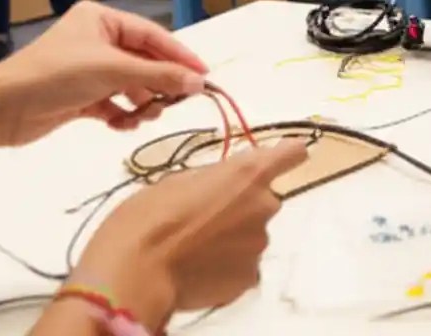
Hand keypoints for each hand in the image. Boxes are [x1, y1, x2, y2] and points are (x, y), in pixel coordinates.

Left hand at [0, 1, 207, 146]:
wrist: (3, 108)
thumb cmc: (59, 75)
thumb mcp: (114, 70)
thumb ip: (160, 76)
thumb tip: (199, 83)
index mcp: (102, 20)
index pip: (153, 36)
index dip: (180, 56)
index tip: (204, 77)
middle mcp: (96, 40)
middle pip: (143, 61)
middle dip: (158, 84)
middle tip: (176, 103)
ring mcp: (88, 69)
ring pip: (131, 85)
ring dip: (141, 103)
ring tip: (143, 118)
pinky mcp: (79, 96)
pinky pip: (114, 103)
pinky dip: (121, 114)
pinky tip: (122, 125)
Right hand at [74, 142, 308, 329]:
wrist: (137, 270)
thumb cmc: (149, 215)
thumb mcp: (180, 180)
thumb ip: (215, 179)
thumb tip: (225, 186)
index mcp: (248, 173)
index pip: (292, 154)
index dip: (286, 155)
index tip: (282, 158)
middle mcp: (264, 205)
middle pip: (264, 201)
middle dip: (242, 207)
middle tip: (206, 219)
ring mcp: (260, 244)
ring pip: (252, 236)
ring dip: (233, 239)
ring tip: (194, 249)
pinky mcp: (250, 277)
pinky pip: (244, 267)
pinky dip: (227, 268)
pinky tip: (199, 271)